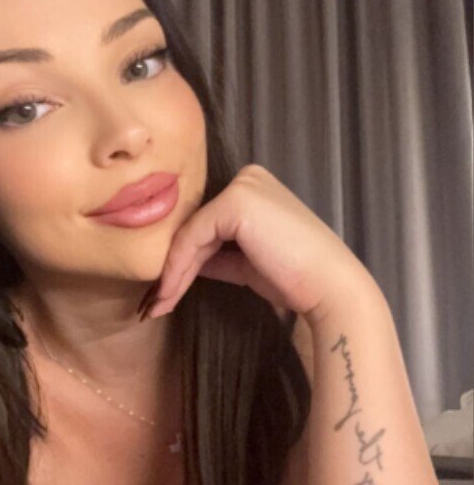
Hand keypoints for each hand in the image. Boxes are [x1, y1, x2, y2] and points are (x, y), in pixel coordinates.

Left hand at [142, 163, 377, 328]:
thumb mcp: (247, 264)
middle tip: (156, 303)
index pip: (208, 224)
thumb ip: (217, 257)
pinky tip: (170, 293)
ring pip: (191, 234)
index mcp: (255, 188)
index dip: (184, 260)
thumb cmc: (297, 279)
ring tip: (158, 305)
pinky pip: (194, 237)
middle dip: (174, 268)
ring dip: (172, 273)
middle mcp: (248, 178)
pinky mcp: (236, 201)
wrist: (329, 288)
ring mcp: (243, 186)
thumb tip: (183, 264)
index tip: (166, 293)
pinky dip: (178, 267)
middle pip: (197, 227)